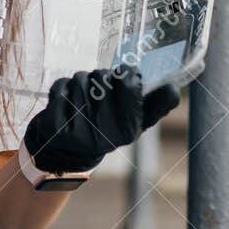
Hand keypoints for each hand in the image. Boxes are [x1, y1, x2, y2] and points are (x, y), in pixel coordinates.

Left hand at [23, 66, 178, 173]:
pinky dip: (62, 90)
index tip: (123, 79)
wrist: (67, 154)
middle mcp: (105, 131)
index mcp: (128, 130)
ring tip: (82, 101)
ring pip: (80, 78)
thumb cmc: (107, 130)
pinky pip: (60, 86)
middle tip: (99, 95)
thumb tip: (173, 89)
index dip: (125, 73)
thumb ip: (156, 105)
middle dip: (100, 78)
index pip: (128, 79)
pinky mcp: (54, 125)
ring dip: (80, 83)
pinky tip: (66, 106)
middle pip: (102, 76)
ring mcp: (78, 128)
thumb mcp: (136, 123)